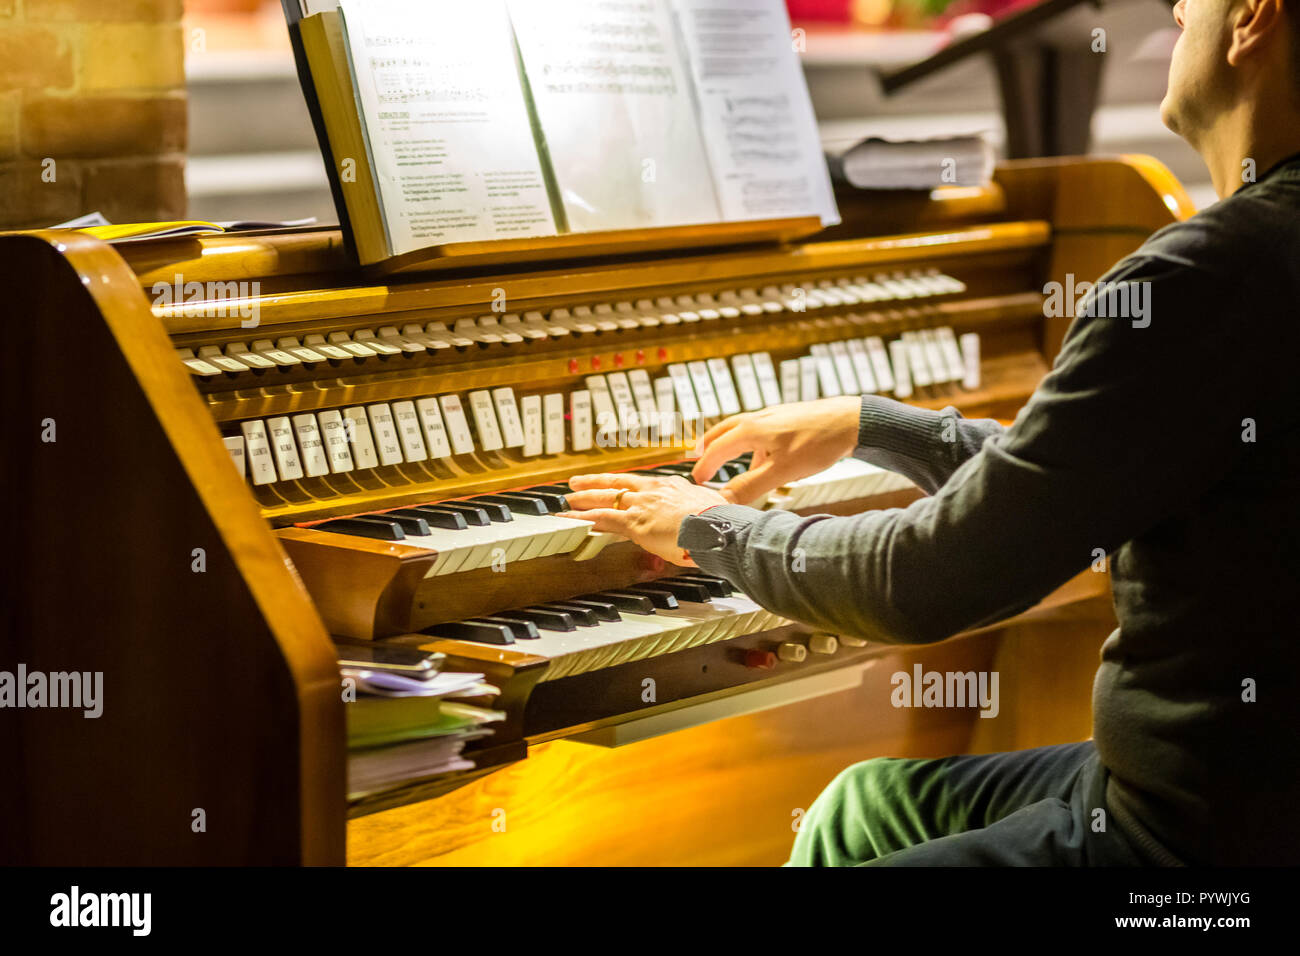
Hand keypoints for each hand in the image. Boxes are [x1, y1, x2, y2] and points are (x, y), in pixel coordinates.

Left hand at [558, 473, 728, 565]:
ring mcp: (642, 506)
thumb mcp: (712, 510)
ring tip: (568, 500)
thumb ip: (702, 512)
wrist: (719, 528)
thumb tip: (709, 518)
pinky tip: (571, 520)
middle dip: (596, 483)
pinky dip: (584, 519)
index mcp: (672, 486)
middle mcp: (654, 491)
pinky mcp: (635, 523)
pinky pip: (602, 519)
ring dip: (584, 500)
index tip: (617, 484)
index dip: (625, 484)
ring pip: (605, 499)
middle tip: (578, 481)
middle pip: (618, 483)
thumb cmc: (721, 524)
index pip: (641, 484)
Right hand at [689, 395, 862, 502]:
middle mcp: (758, 418)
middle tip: (697, 458)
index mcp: (750, 429)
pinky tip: (764, 457)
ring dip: (729, 443)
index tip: (697, 481)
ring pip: (742, 429)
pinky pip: (760, 430)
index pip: (716, 449)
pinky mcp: (787, 417)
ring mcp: (773, 416)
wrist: (853, 420)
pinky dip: (752, 443)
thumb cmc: (818, 443)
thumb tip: (723, 501)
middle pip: (723, 431)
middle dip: (709, 446)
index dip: (704, 466)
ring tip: (726, 457)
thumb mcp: (782, 471)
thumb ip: (751, 486)